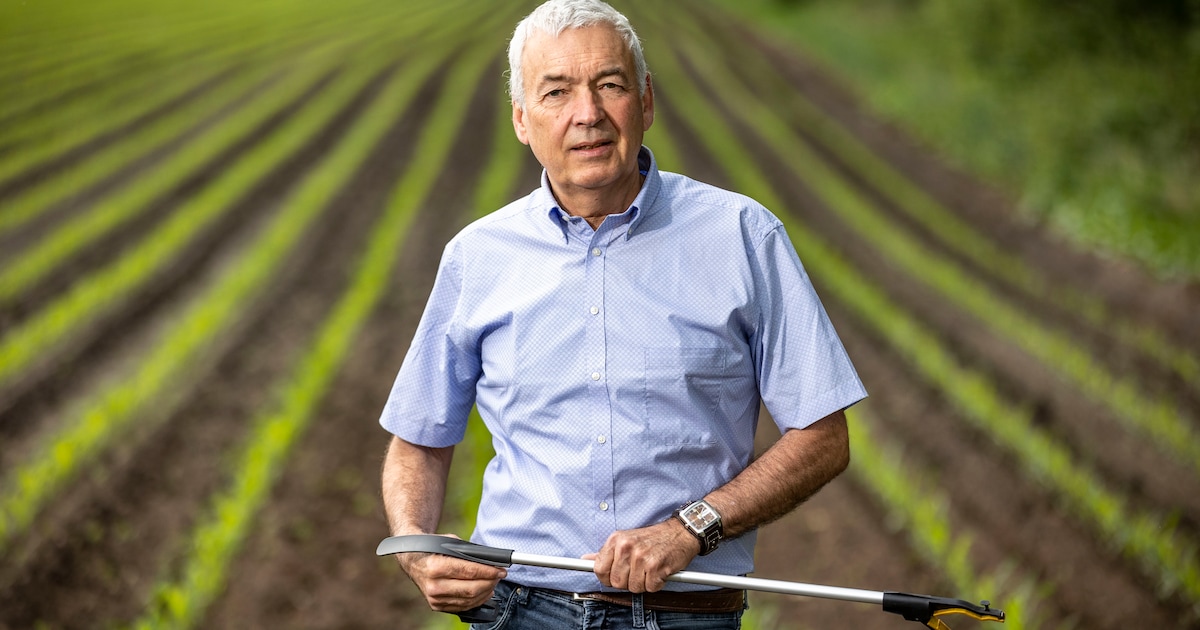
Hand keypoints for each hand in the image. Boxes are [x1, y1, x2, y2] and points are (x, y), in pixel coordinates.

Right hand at [397, 535, 506, 612]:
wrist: (412, 560)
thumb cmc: (432, 548)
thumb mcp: (449, 542)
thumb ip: (468, 552)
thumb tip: (491, 560)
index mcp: (435, 567)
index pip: (469, 571)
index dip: (489, 571)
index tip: (501, 570)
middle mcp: (433, 585)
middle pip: (471, 589)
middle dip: (490, 582)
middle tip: (500, 575)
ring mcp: (434, 599)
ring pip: (469, 600)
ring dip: (486, 592)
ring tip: (493, 582)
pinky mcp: (436, 606)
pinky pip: (462, 606)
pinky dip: (477, 600)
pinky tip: (484, 592)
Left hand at [585, 520, 700, 592]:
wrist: (680, 533)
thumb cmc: (653, 539)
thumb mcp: (626, 539)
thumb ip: (605, 552)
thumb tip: (585, 559)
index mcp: (616, 540)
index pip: (599, 569)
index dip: (607, 578)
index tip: (616, 576)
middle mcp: (627, 547)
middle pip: (616, 582)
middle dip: (628, 581)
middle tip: (639, 571)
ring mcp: (641, 557)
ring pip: (633, 587)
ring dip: (644, 583)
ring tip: (650, 569)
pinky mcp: (656, 567)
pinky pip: (650, 588)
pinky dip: (656, 583)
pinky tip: (659, 571)